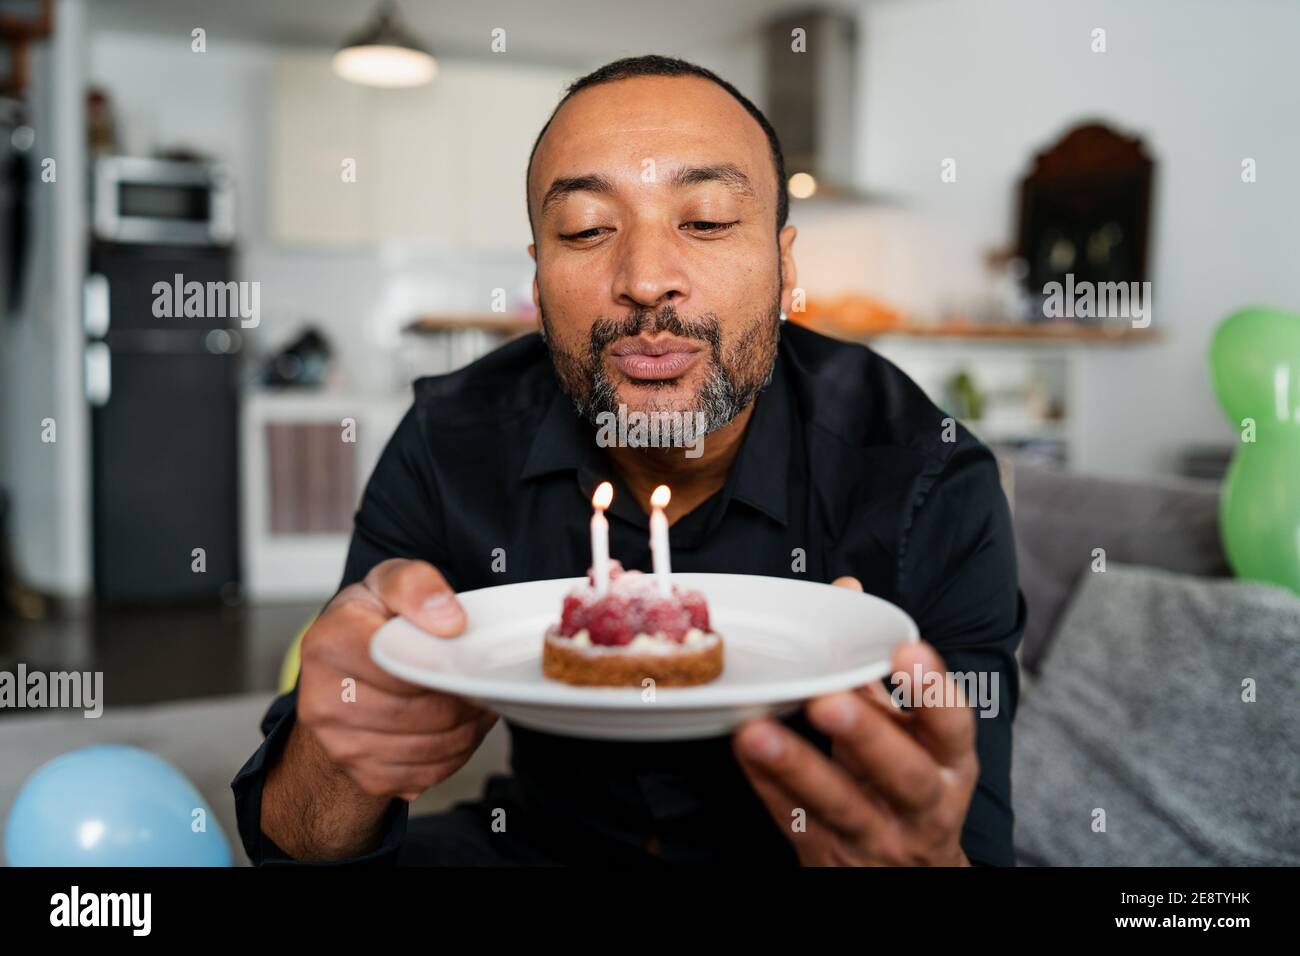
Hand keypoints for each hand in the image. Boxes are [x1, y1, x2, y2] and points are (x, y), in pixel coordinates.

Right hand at [295, 558, 498, 802]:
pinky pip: (428, 774)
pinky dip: (456, 754)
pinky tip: (458, 727)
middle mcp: (324, 702)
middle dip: (463, 700)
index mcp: (328, 645)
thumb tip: (449, 620)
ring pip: (430, 748)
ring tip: (475, 702)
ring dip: (467, 728)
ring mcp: (341, 746)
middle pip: (418, 713)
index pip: (399, 666)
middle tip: (481, 683)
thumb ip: (416, 586)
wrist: (340, 673)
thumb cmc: (368, 625)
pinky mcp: (365, 776)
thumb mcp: (388, 583)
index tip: (465, 657)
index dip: (443, 665)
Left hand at [732, 576, 977, 865]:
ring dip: (799, 768)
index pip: (953, 728)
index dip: (933, 691)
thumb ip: (879, 673)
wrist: (909, 879)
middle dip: (868, 735)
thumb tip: (847, 593)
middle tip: (829, 701)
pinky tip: (743, 754)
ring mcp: (877, 837)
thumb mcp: (908, 736)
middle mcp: (923, 804)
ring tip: (759, 732)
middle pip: (903, 775)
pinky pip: (796, 822)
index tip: (907, 650)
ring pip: (842, 805)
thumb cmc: (906, 787)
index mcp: (949, 764)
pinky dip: (767, 787)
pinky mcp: (831, 857)